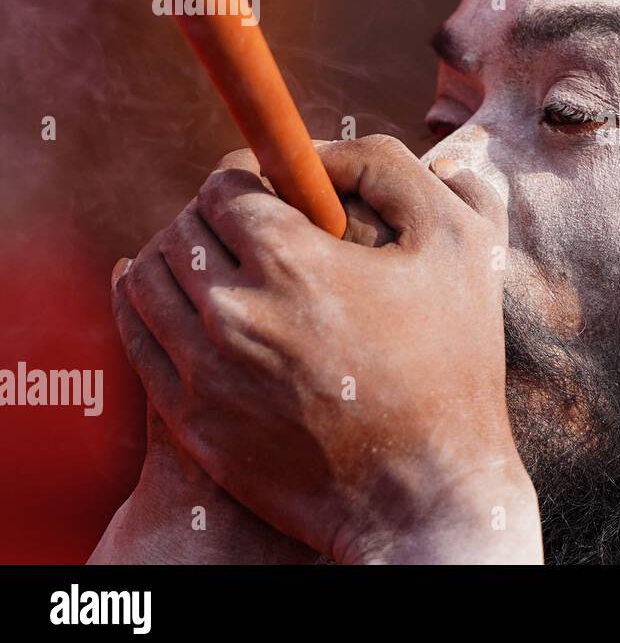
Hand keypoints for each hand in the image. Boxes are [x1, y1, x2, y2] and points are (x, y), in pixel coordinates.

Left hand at [115, 135, 540, 563]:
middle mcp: (231, 311)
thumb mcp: (460, 247)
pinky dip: (145, 305)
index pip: (226, 183)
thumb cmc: (453, 365)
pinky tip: (179, 300)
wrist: (426, 493)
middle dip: (219, 216)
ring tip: (223, 265)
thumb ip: (400, 173)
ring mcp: (202, 370)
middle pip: (183, 226)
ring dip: (180, 256)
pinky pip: (136, 338)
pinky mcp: (191, 419)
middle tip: (260, 231)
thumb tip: (340, 150)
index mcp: (291, 260)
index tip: (278, 191)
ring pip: (148, 277)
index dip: (253, 176)